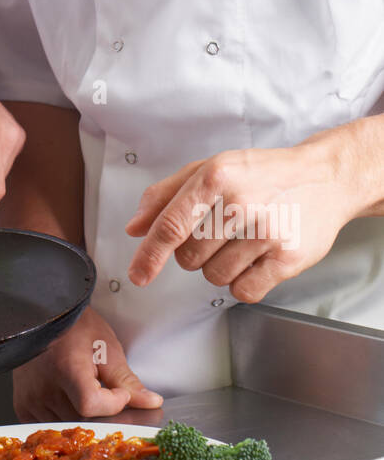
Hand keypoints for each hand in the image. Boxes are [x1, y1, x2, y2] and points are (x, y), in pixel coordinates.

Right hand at [12, 306, 162, 419]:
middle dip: (106, 415)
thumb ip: (127, 381)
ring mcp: (31, 399)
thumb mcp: (106, 348)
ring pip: (69, 427)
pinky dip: (65, 420)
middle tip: (110, 397)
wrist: (42, 318)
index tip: (120, 393)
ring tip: (86, 394)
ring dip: (85, 420)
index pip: (91, 405)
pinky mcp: (23, 406)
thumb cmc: (75, 328)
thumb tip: (151, 403)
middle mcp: (44, 387)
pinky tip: (69, 403)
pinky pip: (50, 427)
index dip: (112, 403)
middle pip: (84, 421)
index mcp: (66, 368)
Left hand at [125, 133, 354, 301]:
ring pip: (215, 277)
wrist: (325, 178)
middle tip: (220, 232)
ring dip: (219, 267)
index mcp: (215, 176)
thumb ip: (166, 195)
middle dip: (194, 253)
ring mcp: (266, 232)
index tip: (138, 275)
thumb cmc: (262, 173)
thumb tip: (135, 228)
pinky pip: (244, 291)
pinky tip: (256, 259)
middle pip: (189, 257)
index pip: (171, 225)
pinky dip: (242, 283)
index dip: (149, 255)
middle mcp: (241, 203)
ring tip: (242, 241)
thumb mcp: (211, 168)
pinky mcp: (288, 258)